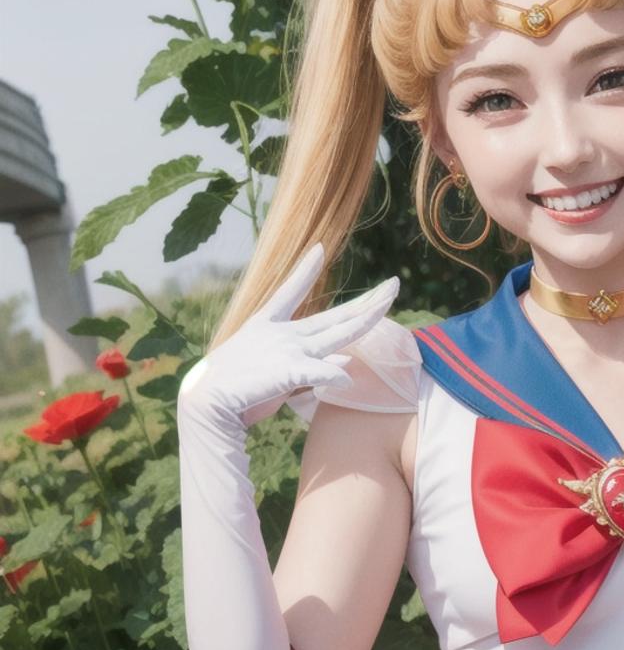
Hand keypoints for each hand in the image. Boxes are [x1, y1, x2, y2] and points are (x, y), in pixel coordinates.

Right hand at [177, 242, 399, 429]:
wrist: (205, 400)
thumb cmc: (236, 391)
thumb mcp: (272, 371)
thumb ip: (310, 366)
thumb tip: (345, 361)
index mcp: (269, 325)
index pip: (290, 291)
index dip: (305, 271)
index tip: (318, 249)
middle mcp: (284, 333)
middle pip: (336, 316)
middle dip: (367, 302)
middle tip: (393, 285)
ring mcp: (288, 350)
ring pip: (337, 333)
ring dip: (366, 319)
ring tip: (388, 304)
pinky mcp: (288, 371)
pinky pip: (321, 372)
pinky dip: (335, 374)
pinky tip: (348, 379)